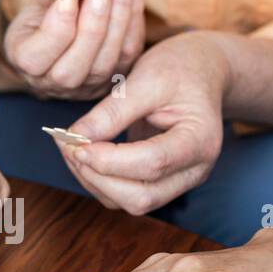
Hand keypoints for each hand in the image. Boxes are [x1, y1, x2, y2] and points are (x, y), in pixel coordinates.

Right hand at [3, 0, 143, 100]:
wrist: (65, 27)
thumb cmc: (46, 9)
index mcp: (26, 62)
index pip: (35, 58)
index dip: (56, 28)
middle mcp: (54, 83)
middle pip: (72, 70)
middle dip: (91, 29)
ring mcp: (87, 85)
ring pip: (105, 64)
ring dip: (118, 21)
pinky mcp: (115, 76)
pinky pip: (128, 52)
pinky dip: (134, 17)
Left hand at [59, 31, 227, 215]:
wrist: (202, 72)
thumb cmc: (180, 68)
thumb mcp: (148, 77)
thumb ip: (112, 111)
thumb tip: (76, 138)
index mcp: (200, 140)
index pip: (153, 163)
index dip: (110, 160)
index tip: (78, 143)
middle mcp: (194, 170)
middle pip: (143, 197)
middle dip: (99, 178)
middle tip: (69, 148)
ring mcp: (179, 181)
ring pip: (131, 203)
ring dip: (95, 182)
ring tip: (72, 149)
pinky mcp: (161, 182)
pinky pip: (126, 196)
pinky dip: (99, 182)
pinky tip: (84, 156)